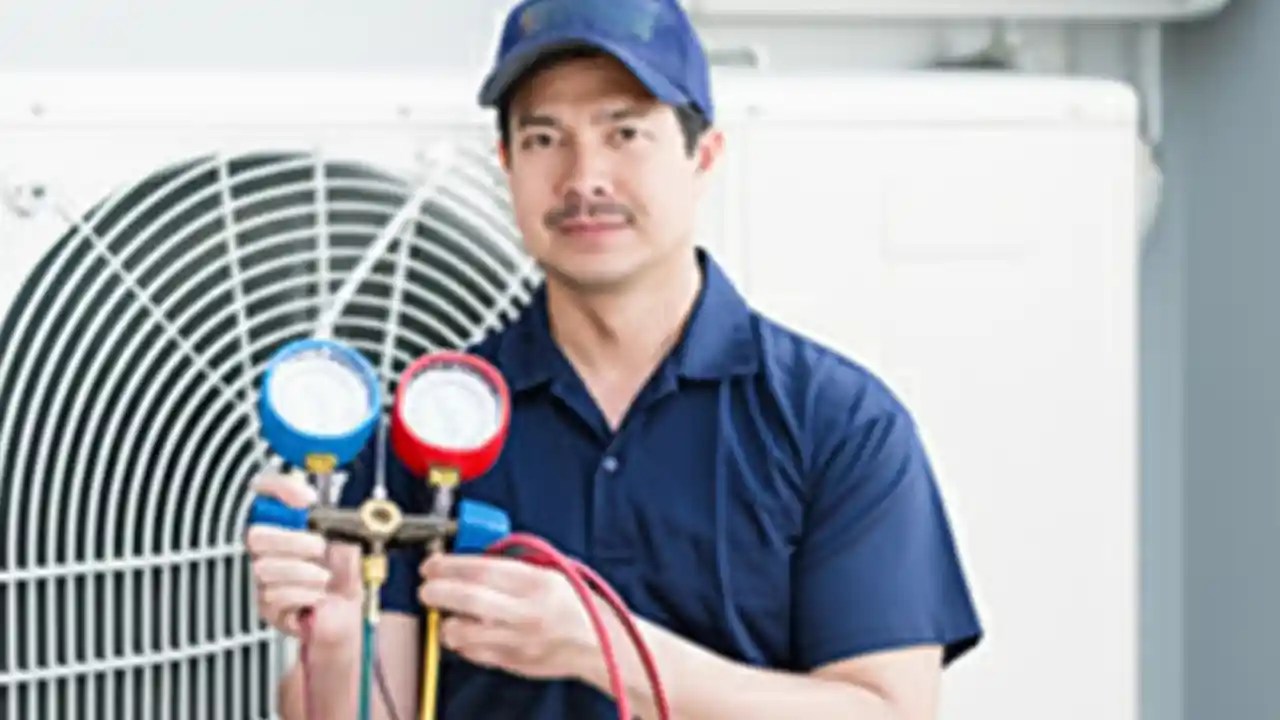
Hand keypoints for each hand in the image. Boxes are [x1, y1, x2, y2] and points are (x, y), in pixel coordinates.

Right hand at [245, 471, 361, 648]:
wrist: (351, 612)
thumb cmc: (344, 574)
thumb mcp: (346, 540)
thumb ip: (333, 520)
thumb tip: (319, 506)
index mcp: (287, 524)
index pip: (265, 490)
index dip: (277, 488)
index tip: (305, 498)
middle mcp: (267, 549)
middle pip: (254, 535)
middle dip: (292, 541)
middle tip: (319, 548)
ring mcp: (263, 578)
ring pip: (264, 569)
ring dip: (302, 572)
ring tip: (323, 577)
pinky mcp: (268, 607)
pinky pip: (274, 596)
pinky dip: (303, 594)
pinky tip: (317, 595)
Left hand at [418, 554, 599, 680]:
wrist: (597, 644)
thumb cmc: (572, 603)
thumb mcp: (550, 572)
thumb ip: (512, 564)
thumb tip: (469, 558)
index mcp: (537, 583)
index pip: (482, 571)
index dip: (449, 565)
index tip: (432, 564)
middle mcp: (526, 613)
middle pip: (468, 600)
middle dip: (437, 591)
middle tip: (427, 588)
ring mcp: (518, 641)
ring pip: (463, 632)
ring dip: (446, 620)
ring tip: (447, 612)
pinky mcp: (512, 662)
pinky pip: (472, 653)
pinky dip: (460, 641)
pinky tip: (464, 630)